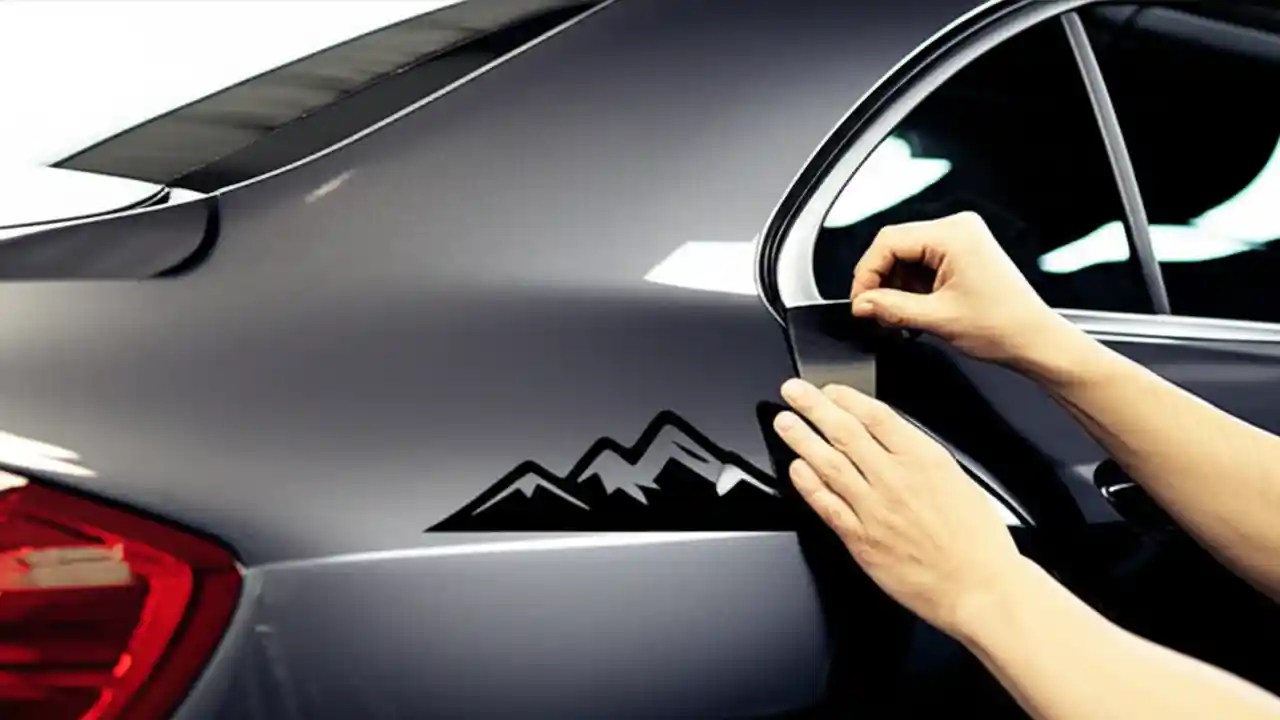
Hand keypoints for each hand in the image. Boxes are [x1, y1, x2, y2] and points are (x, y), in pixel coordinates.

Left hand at [773, 377, 1027, 638]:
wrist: (980, 589)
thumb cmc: (978, 542)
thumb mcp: (960, 481)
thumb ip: (922, 459)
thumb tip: (894, 440)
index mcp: (924, 459)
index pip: (875, 415)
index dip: (846, 398)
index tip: (830, 389)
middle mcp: (895, 479)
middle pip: (845, 432)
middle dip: (813, 407)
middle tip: (793, 391)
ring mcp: (874, 509)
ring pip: (828, 464)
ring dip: (802, 439)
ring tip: (785, 422)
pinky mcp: (861, 540)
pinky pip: (826, 505)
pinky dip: (807, 484)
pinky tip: (796, 469)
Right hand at [850, 211, 1075, 368]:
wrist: (1035, 340)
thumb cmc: (1004, 326)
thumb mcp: (937, 319)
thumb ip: (891, 308)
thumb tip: (861, 304)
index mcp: (954, 234)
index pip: (888, 241)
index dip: (866, 273)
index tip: (859, 301)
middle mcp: (958, 230)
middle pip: (895, 246)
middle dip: (880, 281)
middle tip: (872, 311)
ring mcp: (961, 241)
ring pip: (906, 257)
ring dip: (894, 286)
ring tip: (895, 315)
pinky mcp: (962, 255)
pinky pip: (921, 264)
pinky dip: (910, 287)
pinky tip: (910, 309)